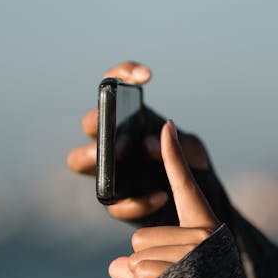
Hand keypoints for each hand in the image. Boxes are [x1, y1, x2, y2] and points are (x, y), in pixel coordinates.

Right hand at [65, 61, 211, 222]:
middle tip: (112, 127)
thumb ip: (179, 144)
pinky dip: (135, 202)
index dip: (124, 74)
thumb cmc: (191, 166)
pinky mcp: (117, 202)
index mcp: (131, 120)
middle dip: (98, 122)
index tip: (147, 77)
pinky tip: (160, 196)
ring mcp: (110, 170)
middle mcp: (114, 141)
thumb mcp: (193, 151)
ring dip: (90, 157)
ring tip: (108, 158)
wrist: (199, 202)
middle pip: (91, 123)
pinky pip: (113, 203)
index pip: (115, 87)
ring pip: (78, 160)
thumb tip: (147, 144)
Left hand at [108, 120, 221, 277]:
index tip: (167, 126)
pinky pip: (140, 272)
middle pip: (139, 238)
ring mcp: (197, 246)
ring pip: (136, 256)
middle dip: (144, 270)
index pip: (185, 187)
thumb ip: (145, 267)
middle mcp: (204, 231)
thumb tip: (115, 267)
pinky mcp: (186, 263)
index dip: (173, 157)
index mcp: (205, 227)